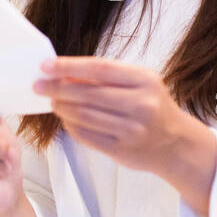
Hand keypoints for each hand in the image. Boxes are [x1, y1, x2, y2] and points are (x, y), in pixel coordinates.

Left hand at [33, 57, 215, 182]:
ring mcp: (132, 129)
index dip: (69, 67)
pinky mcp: (122, 150)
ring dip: (62, 108)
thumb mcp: (139, 83)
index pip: (99, 69)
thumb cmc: (152, 107)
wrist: (176, 143)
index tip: (46, 66)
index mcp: (145, 81)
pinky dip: (72, 126)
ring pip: (84, 116)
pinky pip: (87, 136)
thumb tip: (66, 73)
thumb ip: (107, 77)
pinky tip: (67, 119)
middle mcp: (141, 104)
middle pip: (88, 94)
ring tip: (53, 102)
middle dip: (58, 88)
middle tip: (40, 86)